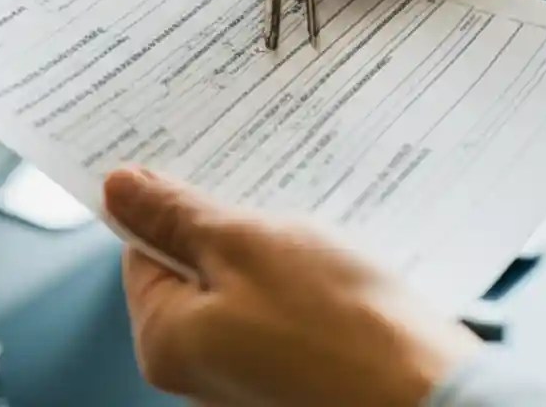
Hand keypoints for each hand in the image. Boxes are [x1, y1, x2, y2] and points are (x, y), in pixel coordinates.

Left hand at [104, 167, 482, 406]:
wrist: (425, 394)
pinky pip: (281, 311)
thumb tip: (119, 188)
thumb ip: (177, 216)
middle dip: (226, 222)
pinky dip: (300, 279)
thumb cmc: (336, 325)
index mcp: (166, 340)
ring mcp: (248, 374)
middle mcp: (199, 368)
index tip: (200, 162)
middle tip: (261, 180)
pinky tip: (330, 259)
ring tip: (305, 219)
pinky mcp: (295, 373)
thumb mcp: (245, 246)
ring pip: (244, 286)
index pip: (142, 250)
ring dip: (270, 248)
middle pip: (194, 269)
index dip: (171, 201)